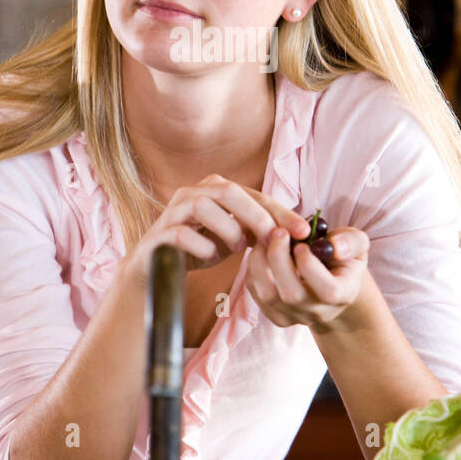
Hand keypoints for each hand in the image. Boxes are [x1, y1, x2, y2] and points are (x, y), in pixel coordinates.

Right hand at [123, 174, 310, 287]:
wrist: (156, 269)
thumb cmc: (200, 248)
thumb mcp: (233, 237)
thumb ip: (257, 230)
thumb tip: (295, 233)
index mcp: (214, 189)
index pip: (253, 194)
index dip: (280, 211)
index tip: (304, 231)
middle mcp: (192, 193)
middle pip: (227, 190)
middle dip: (255, 214)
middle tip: (271, 238)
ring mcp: (172, 212)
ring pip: (201, 205)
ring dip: (226, 228)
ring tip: (236, 247)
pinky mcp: (158, 234)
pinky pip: (181, 233)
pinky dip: (202, 246)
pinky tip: (210, 257)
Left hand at [245, 224, 368, 332]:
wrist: (331, 280)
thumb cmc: (343, 256)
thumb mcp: (356, 243)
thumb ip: (350, 242)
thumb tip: (334, 247)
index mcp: (343, 294)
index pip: (327, 291)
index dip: (310, 266)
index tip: (301, 244)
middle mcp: (318, 311)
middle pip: (292, 295)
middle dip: (279, 259)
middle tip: (279, 232)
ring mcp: (295, 316)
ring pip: (269, 296)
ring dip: (261, 263)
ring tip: (266, 238)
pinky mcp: (276, 315)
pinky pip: (257, 294)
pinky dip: (253, 270)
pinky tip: (262, 252)